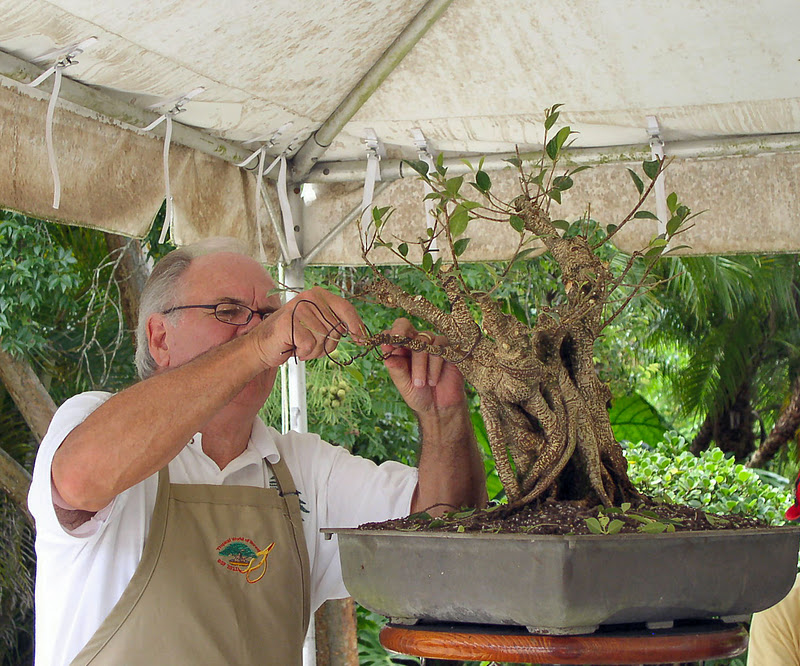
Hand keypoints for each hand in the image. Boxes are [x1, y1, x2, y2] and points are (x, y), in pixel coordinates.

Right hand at [250, 287, 365, 366]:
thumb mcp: (317, 326)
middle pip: (336, 329)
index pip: (345, 308)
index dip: (356, 325)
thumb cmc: (292, 337)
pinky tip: (293, 347)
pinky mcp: (289, 323)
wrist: (262, 346)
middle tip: (311, 345)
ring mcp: (299, 309)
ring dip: (315, 351)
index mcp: (318, 295)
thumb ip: (334, 324)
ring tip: (301, 346)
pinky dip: (304, 353)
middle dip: (327, 345)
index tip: (361, 338)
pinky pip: (310, 345)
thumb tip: (360, 334)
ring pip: (324, 340)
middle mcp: (309, 298)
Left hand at [381, 318, 466, 413]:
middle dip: (405, 345)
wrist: (440, 406)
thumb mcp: (404, 385)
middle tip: (400, 357)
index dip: (390, 335)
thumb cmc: (418, 394)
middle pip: (407, 329)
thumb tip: (387, 358)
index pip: (393, 332)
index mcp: (401, 348)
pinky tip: (433, 380)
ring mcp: (432, 343)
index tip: (387, 346)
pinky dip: (435, 365)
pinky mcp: (448, 349)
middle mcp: (416, 342)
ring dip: (420, 364)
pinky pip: (439, 348)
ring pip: (424, 340)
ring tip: (420, 383)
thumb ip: (397, 370)